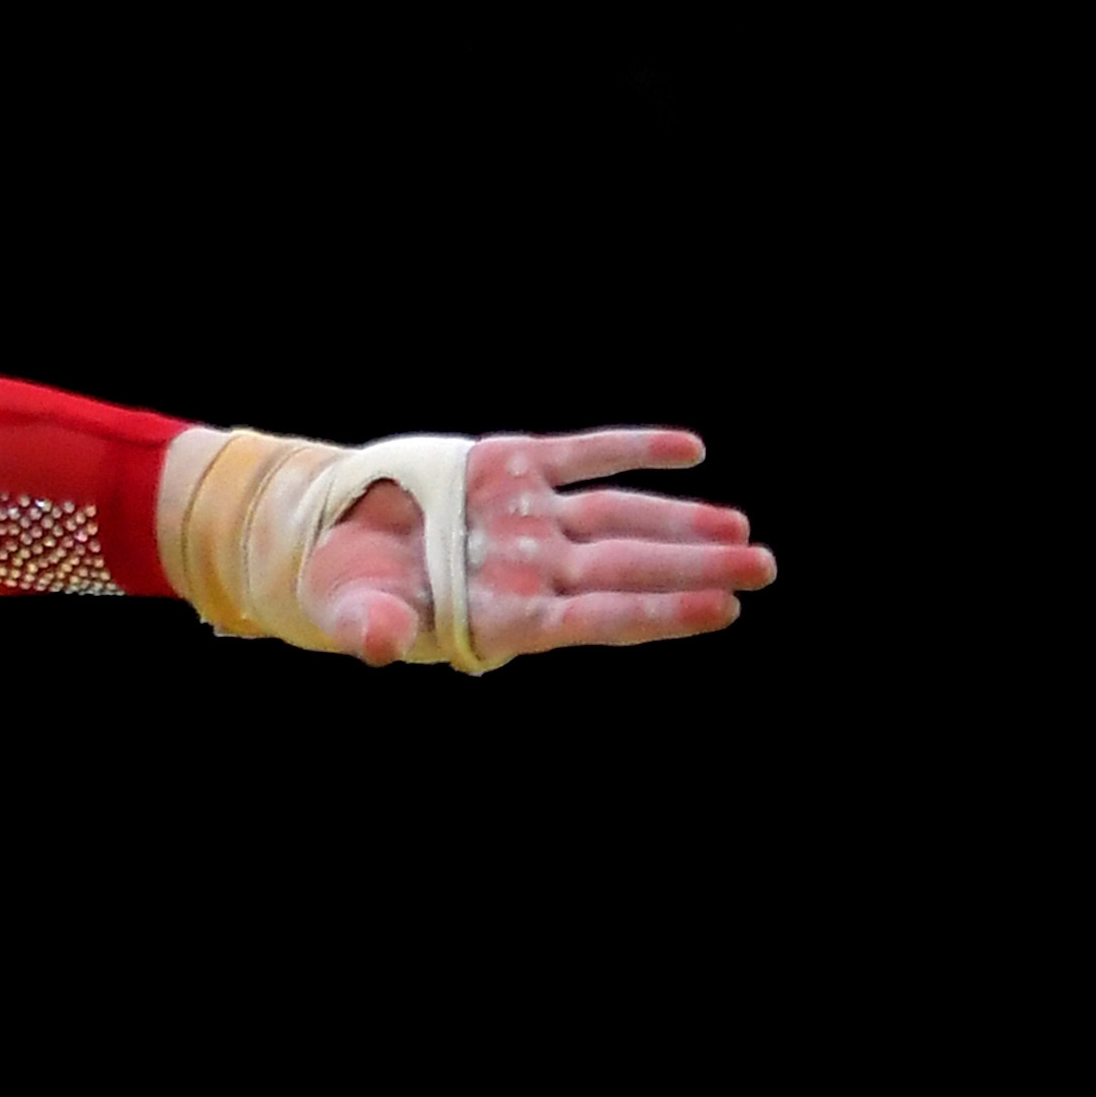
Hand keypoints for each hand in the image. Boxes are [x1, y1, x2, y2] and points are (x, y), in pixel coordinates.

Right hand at [295, 429, 769, 665]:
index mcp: (506, 615)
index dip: (658, 614)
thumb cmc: (352, 593)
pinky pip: (586, 456)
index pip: (598, 618)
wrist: (333, 537)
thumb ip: (370, 629)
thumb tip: (376, 647)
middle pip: (626, 568)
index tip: (722, 609)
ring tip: (741, 529)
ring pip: (617, 517)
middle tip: (762, 567)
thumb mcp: (349, 612)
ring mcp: (528, 515)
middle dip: (695, 567)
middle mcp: (532, 568)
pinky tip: (691, 450)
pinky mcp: (512, 464)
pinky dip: (634, 449)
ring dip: (679, 522)